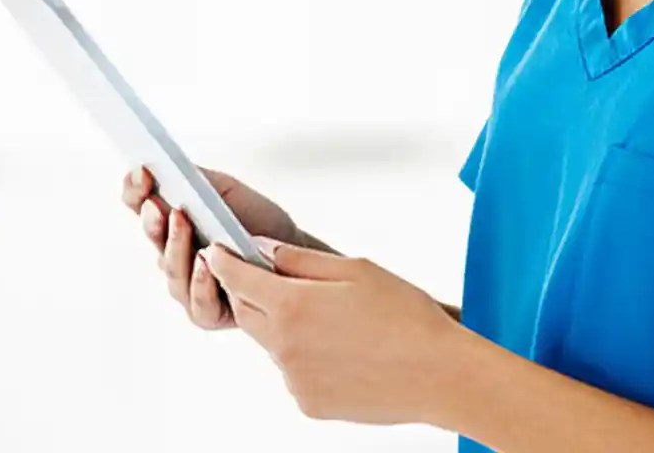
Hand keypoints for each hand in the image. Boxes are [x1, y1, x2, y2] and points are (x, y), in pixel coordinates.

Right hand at [119, 166, 303, 329]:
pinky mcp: (209, 312)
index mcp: (173, 220)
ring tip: (184, 225)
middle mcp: (175, 253)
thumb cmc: (258, 222)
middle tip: (159, 205)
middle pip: (152, 237)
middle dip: (152, 221)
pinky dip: (200, 283)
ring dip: (175, 247)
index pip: (141, 204)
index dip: (135, 189)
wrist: (294, 255)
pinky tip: (207, 264)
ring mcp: (189, 284)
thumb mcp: (226, 191)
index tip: (141, 172)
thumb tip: (166, 166)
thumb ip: (196, 180)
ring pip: (171, 270)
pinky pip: (197, 303)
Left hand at [206, 241, 463, 424]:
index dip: (222, 262)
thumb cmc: (406, 315)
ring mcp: (294, 379)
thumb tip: (263, 250)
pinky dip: (306, 357)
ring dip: (285, 327)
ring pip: (272, 344)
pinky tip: (343, 350)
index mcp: (293, 306)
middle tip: (275, 279)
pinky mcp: (308, 403)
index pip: (238, 279)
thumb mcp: (356, 270)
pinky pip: (294, 372)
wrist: (439, 374)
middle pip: (247, 313)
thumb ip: (300, 259)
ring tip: (333, 321)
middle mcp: (284, 346)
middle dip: (251, 293)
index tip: (214, 252)